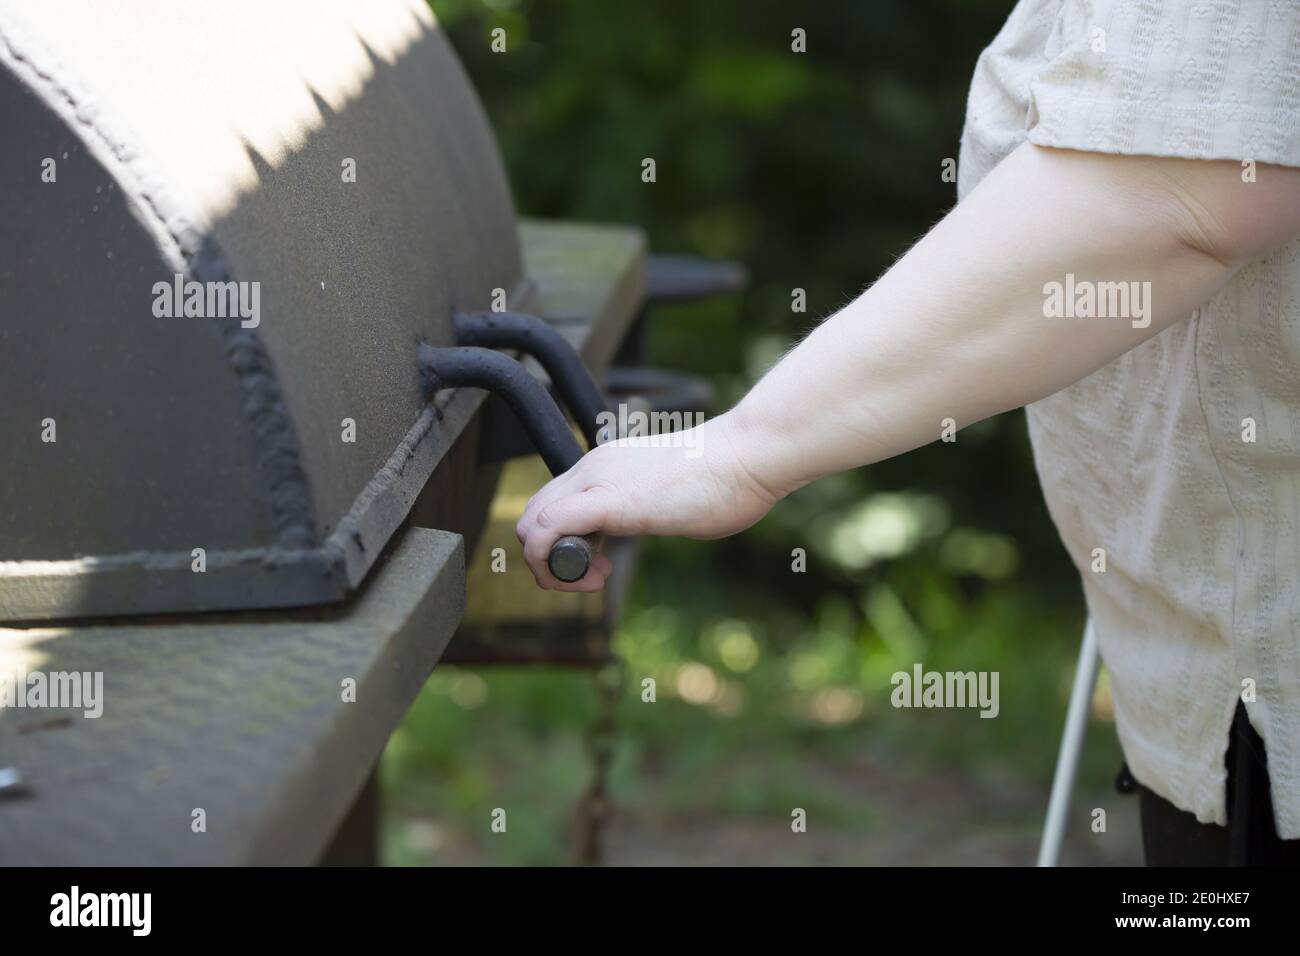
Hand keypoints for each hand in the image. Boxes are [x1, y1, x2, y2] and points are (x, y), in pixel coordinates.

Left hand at [515, 412, 781, 590]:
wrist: (747, 455)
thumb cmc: (726, 477)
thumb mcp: (673, 492)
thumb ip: (650, 504)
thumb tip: (655, 518)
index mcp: (606, 464)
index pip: (553, 503)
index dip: (560, 543)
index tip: (599, 564)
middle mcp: (593, 467)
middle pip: (532, 515)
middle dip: (549, 559)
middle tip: (593, 577)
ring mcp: (596, 481)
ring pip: (531, 524)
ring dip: (550, 566)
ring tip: (595, 579)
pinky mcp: (609, 501)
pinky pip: (548, 530)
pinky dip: (552, 562)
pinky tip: (597, 577)